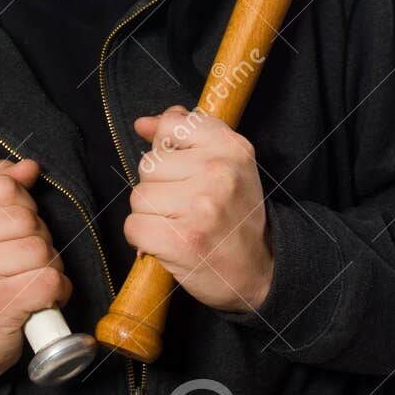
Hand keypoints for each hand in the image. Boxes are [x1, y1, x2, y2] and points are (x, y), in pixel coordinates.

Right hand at [0, 158, 70, 391]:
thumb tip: (26, 167)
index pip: (4, 187)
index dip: (22, 207)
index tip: (12, 231)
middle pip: (27, 218)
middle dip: (38, 239)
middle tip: (22, 263)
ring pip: (41, 249)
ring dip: (49, 267)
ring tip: (29, 281)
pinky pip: (50, 279)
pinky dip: (57, 291)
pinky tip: (41, 299)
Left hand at [127, 104, 273, 312]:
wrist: (261, 272)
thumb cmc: (236, 217)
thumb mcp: (226, 165)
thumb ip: (185, 136)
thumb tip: (144, 123)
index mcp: (231, 147)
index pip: (170, 126)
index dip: (168, 150)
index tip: (184, 170)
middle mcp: (217, 171)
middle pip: (148, 165)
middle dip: (159, 187)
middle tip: (187, 207)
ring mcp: (199, 206)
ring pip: (139, 196)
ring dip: (151, 215)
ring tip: (180, 224)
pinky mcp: (181, 240)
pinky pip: (133, 226)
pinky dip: (144, 239)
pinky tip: (169, 243)